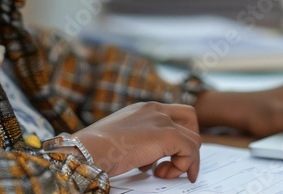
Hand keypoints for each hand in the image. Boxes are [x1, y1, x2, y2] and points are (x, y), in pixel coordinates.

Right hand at [72, 101, 200, 180]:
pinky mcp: (166, 135)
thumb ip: (140, 141)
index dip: (176, 135)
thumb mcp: (122, 139)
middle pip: (190, 118)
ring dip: (185, 160)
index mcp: (144, 108)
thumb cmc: (97, 148)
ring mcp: (162, 120)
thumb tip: (151, 161)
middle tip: (176, 161)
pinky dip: (184, 166)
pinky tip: (165, 174)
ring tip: (163, 173)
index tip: (164, 156)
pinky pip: (190, 150)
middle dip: (188, 142)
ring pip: (193, 138)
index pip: (173, 114)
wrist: (88, 149)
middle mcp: (155, 109)